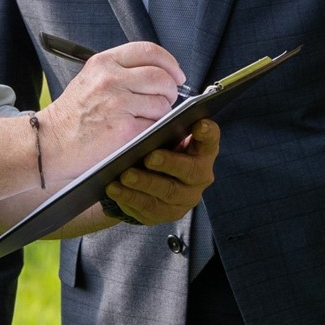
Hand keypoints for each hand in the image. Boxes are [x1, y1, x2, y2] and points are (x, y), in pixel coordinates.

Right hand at [36, 41, 181, 183]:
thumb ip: (122, 70)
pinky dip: (153, 129)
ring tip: (145, 118)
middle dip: (170, 90)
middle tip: (165, 99)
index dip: (170, 63)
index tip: (176, 74)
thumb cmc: (73, 115)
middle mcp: (111, 79)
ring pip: (162, 102)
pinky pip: (155, 124)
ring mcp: (118, 103)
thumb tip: (160, 72)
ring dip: (162, 112)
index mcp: (104, 62)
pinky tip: (138, 131)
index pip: (149, 51)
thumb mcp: (91, 79)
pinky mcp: (124, 129)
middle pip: (161, 77)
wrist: (51, 143)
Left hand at [104, 119, 218, 225]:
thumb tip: (156, 111)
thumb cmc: (156, 148)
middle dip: (170, 163)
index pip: (210, 139)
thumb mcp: (162, 136)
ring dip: (145, 183)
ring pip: (167, 192)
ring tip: (124, 175)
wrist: (144, 179)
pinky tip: (115, 189)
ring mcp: (185, 197)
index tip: (199, 124)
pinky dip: (130, 198)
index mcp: (201, 150)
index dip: (207, 133)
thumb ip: (163, 125)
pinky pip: (149, 208)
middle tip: (149, 157)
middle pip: (191, 170)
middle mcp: (200, 175)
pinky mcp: (168, 213)